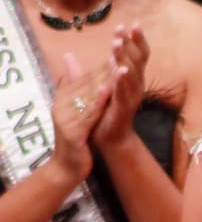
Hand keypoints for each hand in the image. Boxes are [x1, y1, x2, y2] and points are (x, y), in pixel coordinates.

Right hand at [49, 58, 111, 187]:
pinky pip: (86, 114)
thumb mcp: (78, 115)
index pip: (82, 80)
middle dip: (103, 69)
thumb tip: (83, 76)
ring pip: (86, 96)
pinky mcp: (71, 132)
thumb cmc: (76, 141)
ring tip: (116, 65)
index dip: (100, 67)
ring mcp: (65, 119)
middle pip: (84, 84)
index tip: (117, 53)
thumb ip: (80, 95)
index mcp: (62, 101)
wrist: (66, 169)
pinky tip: (107, 90)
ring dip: (101, 79)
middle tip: (120, 53)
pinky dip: (97, 101)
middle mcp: (61, 107)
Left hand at [91, 24, 149, 151]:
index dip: (135, 40)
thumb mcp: (91, 87)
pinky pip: (125, 93)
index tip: (129, 23)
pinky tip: (120, 70)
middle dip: (132, 43)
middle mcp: (136, 85)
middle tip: (126, 27)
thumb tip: (67, 55)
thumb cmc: (103, 112)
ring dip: (124, 58)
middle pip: (139, 60)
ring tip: (117, 43)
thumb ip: (80, 71)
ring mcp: (132, 97)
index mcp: (131, 78)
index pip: (137, 54)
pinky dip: (123, 81)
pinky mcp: (125, 108)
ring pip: (131, 73)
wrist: (109, 138)